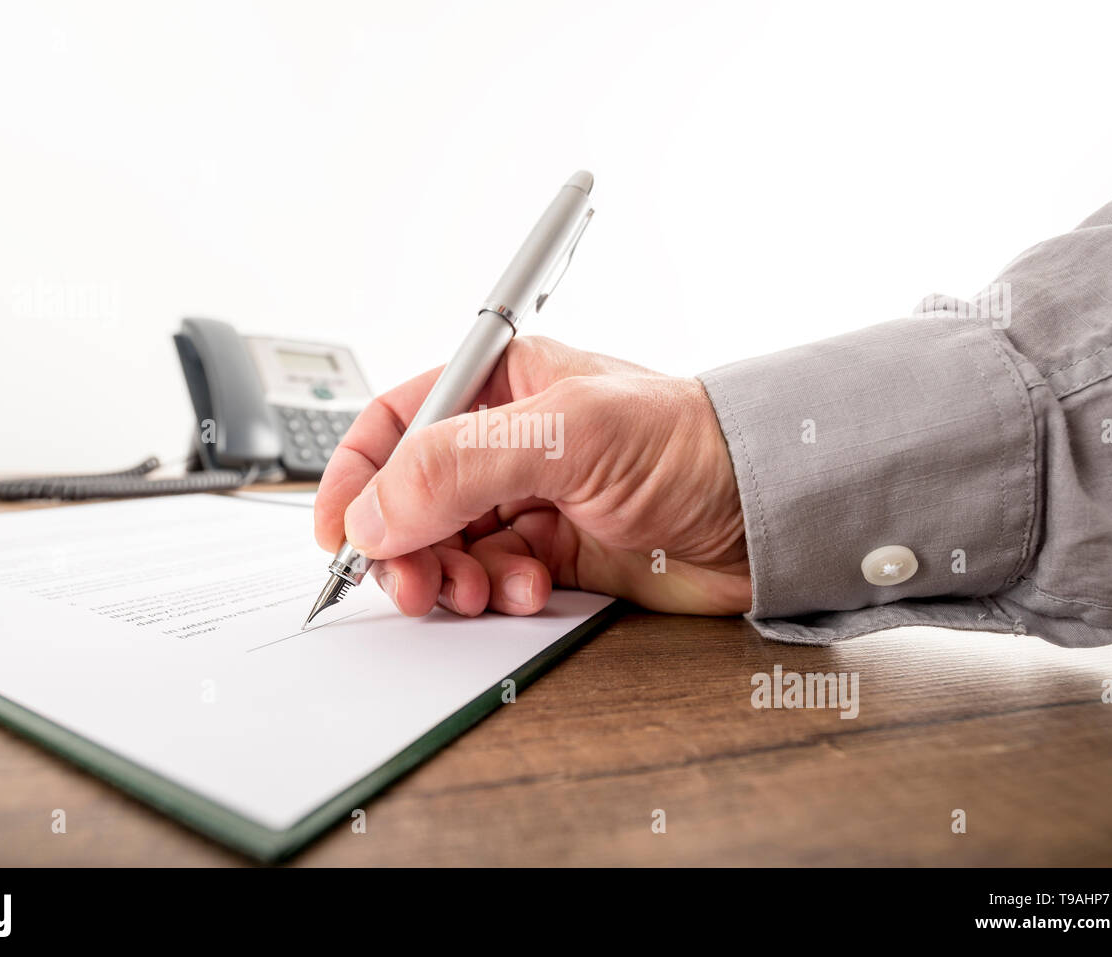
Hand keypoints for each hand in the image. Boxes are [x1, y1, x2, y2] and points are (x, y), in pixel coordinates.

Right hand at [314, 336, 750, 617]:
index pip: (398, 423)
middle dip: (403, 543)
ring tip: (479, 589)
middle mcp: (509, 442)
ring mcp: (532, 500)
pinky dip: (495, 593)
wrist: (774, 513)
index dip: (358, 474)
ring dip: (449, 575)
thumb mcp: (568, 434)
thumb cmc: (695, 442)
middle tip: (411, 582)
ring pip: (446, 545)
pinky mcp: (557, 552)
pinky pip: (492, 578)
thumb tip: (373, 512)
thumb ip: (461, 465)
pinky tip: (530, 589)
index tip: (338, 532)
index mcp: (503, 387)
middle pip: (412, 495)